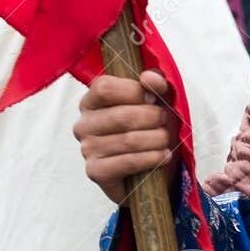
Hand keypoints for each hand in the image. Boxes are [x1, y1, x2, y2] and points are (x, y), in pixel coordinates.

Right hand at [74, 71, 179, 204]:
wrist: (147, 170)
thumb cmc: (147, 129)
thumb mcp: (154, 100)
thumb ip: (155, 82)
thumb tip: (148, 78)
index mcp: (91, 101)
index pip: (105, 88)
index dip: (134, 91)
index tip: (153, 98)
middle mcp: (84, 124)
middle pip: (121, 116)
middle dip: (152, 117)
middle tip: (164, 121)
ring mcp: (87, 149)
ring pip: (128, 140)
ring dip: (156, 139)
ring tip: (165, 140)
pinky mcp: (96, 172)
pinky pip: (127, 162)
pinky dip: (151, 158)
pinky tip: (162, 156)